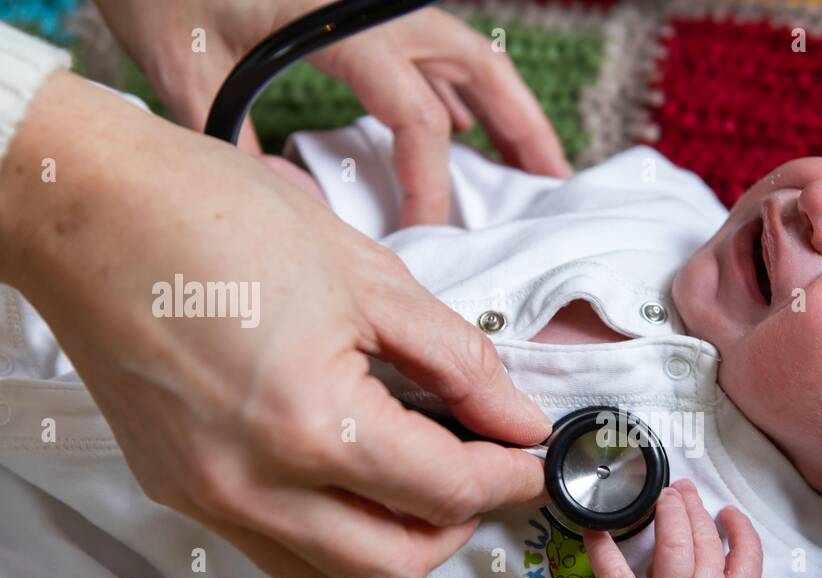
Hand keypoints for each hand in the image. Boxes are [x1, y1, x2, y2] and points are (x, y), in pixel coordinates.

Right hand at [0, 72, 551, 577]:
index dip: (510, 479)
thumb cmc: (216, 220)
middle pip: (397, 568)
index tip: (536, 460)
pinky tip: (348, 471)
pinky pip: (279, 553)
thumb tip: (519, 419)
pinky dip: (333, 533)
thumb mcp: (367, 277)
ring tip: (416, 475)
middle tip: (483, 470)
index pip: (446, 491)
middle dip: (458, 526)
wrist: (84, 210)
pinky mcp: (180, 495)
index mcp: (312, 427)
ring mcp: (210, 501)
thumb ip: (458, 360)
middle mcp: (255, 489)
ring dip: (395, 544)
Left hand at [95, 0, 571, 224]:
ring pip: (466, 57)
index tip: (426, 233)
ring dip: (506, 109)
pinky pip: (431, 52)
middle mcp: (373, 12)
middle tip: (554, 183)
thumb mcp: (188, 73)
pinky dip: (459, 92)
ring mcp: (373, 7)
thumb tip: (291, 204)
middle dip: (523, 130)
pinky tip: (465, 129)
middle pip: (478, 72)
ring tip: (534, 160)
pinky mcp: (359, 10)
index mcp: (341, 28)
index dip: (430, 184)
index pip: (418, 119)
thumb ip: (241, 145)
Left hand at [584, 480, 762, 577]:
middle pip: (706, 541)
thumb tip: (710, 567)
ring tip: (659, 496)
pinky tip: (595, 532)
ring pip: (676, 548)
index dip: (739, 528)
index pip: (747, 558)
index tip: (724, 510)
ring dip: (668, 515)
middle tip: (677, 489)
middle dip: (692, 508)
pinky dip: (606, 553)